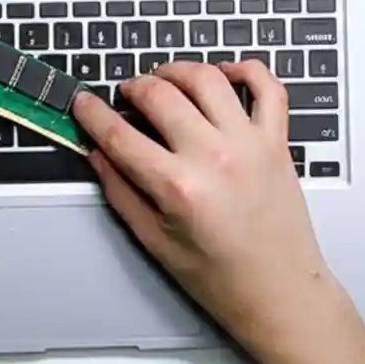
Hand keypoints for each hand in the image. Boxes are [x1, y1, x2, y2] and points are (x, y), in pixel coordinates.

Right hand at [73, 61, 364, 363]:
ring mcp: (250, 144)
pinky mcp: (276, 142)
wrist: (280, 293)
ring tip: (165, 80)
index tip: (84, 103)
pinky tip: (224, 75)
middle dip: (133, 87)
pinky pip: (267, 87)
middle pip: (160, 94)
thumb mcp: (155, 243)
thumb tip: (98, 155)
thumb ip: (122, 193)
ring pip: (208, 78)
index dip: (93, 114)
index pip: (120, 135)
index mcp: (179, 187)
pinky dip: (246, 70)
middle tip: (126, 95)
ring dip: (178, 71)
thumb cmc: (223, 278)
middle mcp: (215, 157)